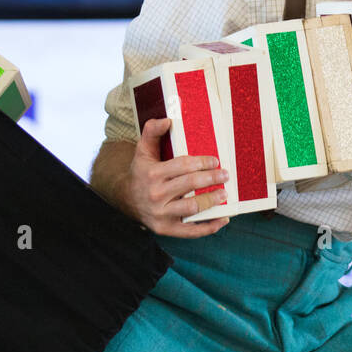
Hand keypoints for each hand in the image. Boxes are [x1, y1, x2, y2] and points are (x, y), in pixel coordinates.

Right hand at [125, 118, 229, 236]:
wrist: (126, 201)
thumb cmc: (141, 173)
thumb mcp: (142, 151)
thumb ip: (152, 132)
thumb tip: (168, 120)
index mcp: (152, 174)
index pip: (183, 166)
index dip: (202, 162)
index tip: (215, 161)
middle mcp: (156, 195)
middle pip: (190, 185)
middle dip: (211, 178)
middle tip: (225, 175)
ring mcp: (161, 214)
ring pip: (192, 208)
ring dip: (212, 201)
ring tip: (225, 193)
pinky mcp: (166, 230)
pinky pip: (191, 231)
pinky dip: (209, 227)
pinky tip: (223, 219)